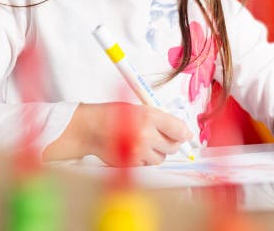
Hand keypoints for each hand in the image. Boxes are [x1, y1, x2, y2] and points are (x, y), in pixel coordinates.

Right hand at [42, 102, 192, 165]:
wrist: (88, 128)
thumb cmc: (110, 115)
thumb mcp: (137, 108)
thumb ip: (159, 119)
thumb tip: (181, 131)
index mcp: (148, 116)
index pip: (178, 128)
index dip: (183, 132)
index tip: (184, 134)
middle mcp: (145, 134)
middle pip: (173, 146)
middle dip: (170, 143)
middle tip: (162, 137)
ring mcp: (138, 151)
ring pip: (160, 158)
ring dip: (156, 152)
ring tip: (142, 142)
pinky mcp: (131, 163)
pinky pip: (147, 165)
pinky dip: (143, 159)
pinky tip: (132, 149)